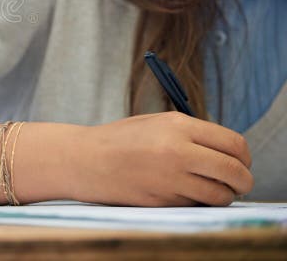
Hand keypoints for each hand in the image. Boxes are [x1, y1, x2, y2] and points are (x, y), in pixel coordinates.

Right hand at [70, 112, 253, 205]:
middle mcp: (178, 151)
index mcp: (178, 126)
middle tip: (238, 183)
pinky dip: (197, 203)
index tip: (240, 163)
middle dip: (242, 181)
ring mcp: (170, 179)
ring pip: (219, 195)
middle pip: (234, 172)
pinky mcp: (161, 201)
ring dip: (222, 196)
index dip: (243, 157)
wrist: (84, 160)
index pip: (233, 144)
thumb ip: (191, 134)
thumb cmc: (120, 140)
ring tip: (212, 190)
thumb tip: (227, 152)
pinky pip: (195, 205)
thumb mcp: (156, 123)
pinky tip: (183, 193)